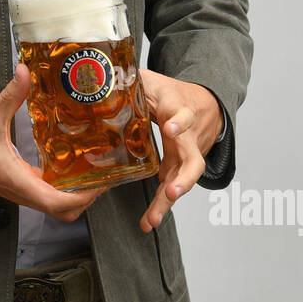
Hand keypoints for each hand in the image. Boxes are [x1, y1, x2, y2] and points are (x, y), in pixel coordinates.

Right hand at [0, 63, 112, 222]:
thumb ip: (10, 95)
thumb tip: (24, 72)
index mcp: (19, 180)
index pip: (56, 203)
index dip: (82, 198)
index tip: (99, 183)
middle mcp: (24, 192)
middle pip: (64, 212)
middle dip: (86, 199)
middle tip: (102, 177)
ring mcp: (23, 192)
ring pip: (57, 207)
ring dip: (77, 195)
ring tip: (93, 173)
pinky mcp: (22, 186)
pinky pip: (49, 195)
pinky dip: (65, 189)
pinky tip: (72, 169)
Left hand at [137, 71, 223, 233]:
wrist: (206, 104)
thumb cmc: (173, 93)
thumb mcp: (151, 81)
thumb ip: (128, 81)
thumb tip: (96, 79)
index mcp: (179, 110)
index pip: (183, 114)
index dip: (179, 121)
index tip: (170, 127)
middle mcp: (187, 136)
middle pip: (192, 159)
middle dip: (184, 177)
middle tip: (172, 191)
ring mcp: (186, 154)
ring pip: (183, 180)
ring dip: (168, 201)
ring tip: (153, 219)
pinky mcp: (180, 168)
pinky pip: (172, 188)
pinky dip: (161, 206)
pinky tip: (147, 222)